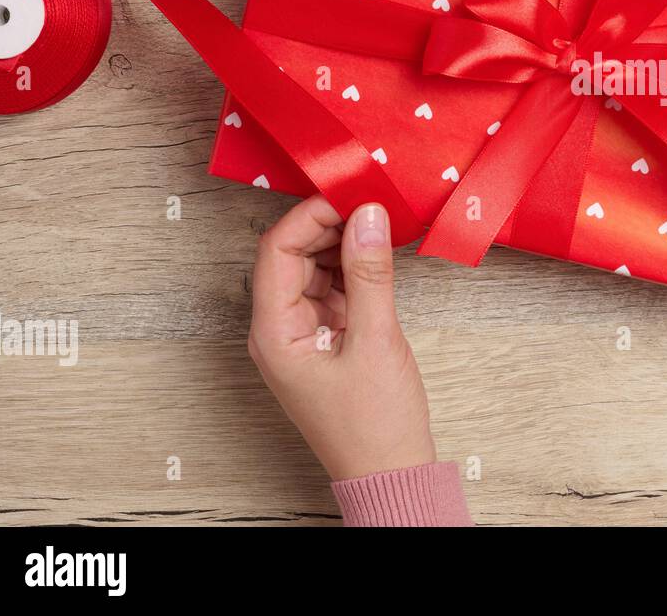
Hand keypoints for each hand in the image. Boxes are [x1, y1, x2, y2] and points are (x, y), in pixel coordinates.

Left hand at [248, 196, 436, 479]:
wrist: (392, 474)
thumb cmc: (376, 425)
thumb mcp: (376, 339)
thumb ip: (370, 273)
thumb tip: (367, 215)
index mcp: (273, 333)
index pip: (276, 250)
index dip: (311, 215)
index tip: (351, 193)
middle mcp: (279, 331)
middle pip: (292, 255)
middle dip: (329, 225)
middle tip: (372, 201)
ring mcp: (303, 335)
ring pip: (314, 269)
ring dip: (344, 244)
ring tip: (381, 223)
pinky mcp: (328, 340)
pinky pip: (334, 289)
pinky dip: (355, 269)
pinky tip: (380, 254)